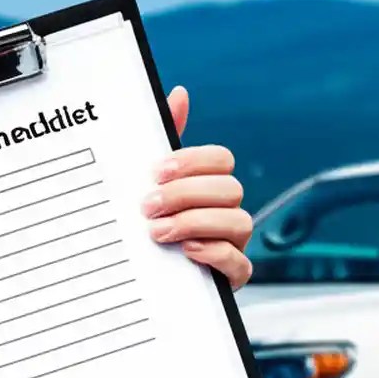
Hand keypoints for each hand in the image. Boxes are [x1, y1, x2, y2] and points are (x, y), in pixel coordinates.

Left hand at [146, 86, 252, 289]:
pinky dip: (215, 252)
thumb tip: (179, 93)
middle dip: (186, 194)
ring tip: (158, 232)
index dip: (192, 161)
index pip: (221, 159)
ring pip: (239, 221)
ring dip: (195, 222)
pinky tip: (186, 251)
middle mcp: (227, 212)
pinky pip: (239, 262)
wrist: (138, 284)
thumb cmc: (147, 228)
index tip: (156, 172)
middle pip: (230, 188)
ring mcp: (234, 244)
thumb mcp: (147, 185)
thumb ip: (162, 142)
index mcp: (208, 186)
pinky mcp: (232, 277)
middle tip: (147, 206)